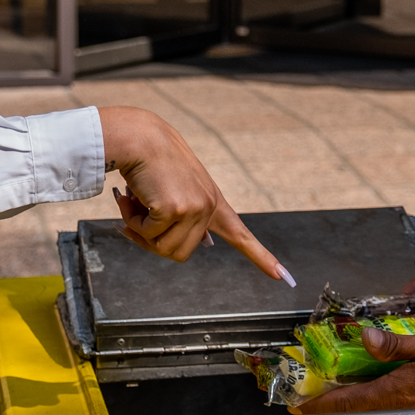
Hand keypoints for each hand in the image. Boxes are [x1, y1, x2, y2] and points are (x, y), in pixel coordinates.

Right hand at [98, 106, 289, 283]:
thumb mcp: (179, 191)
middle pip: (179, 254)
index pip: (241, 235)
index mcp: (213, 202)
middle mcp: (209, 206)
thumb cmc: (152, 163)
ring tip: (133, 203)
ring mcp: (196, 208)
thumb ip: (192, 218)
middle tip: (134, 221)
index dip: (261, 258)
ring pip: (163, 249)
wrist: (140, 137)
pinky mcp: (176, 208)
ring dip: (139, 231)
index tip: (284, 277)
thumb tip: (207, 243)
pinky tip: (130, 197)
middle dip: (151, 242)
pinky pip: (147, 234)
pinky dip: (131, 220)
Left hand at [293, 328, 414, 414]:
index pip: (346, 402)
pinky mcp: (410, 410)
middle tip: (307, 396)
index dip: (320, 404)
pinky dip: (361, 400)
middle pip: (350, 410)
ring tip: (327, 392)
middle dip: (327, 404)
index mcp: (391, 391)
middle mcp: (392, 406)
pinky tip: (359, 388)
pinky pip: (378, 408)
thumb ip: (392, 344)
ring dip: (343, 403)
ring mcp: (401, 411)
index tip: (299, 405)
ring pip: (363, 410)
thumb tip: (365, 337)